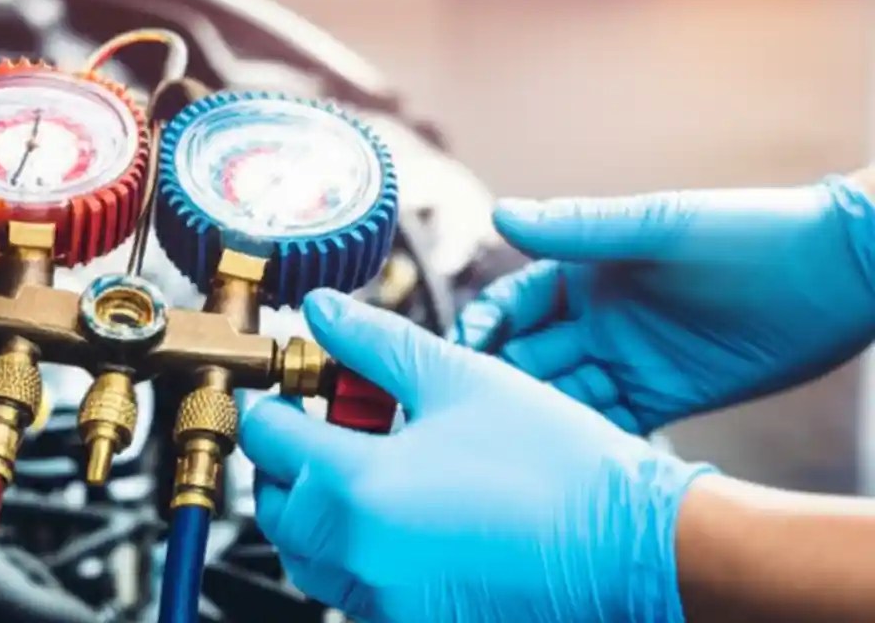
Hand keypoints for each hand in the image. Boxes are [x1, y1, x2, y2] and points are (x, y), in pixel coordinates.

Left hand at [241, 290, 711, 622]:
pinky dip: (363, 551)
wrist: (635, 546)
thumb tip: (322, 309)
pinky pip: (359, 588)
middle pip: (278, 505)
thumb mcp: (458, 380)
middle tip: (332, 426)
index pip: (266, 439)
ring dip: (324, 509)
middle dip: (291, 461)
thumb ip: (374, 343)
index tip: (290, 391)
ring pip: (313, 553)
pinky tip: (412, 517)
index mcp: (354, 487)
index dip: (271, 404)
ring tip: (379, 468)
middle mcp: (357, 557)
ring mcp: (385, 602)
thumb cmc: (556, 462)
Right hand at [457, 177, 874, 433]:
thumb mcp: (658, 229)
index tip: (462, 348)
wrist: (834, 277)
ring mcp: (625, 359)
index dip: (486, 324)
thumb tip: (500, 215)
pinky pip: (607, 421)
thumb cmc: (749, 235)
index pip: (516, 302)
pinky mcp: (659, 396)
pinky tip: (563, 456)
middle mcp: (597, 318)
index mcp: (587, 271)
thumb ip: (579, 229)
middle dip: (500, 379)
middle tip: (477, 410)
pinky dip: (583, 437)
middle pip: (528, 354)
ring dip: (537, 414)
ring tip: (515, 441)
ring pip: (560, 393)